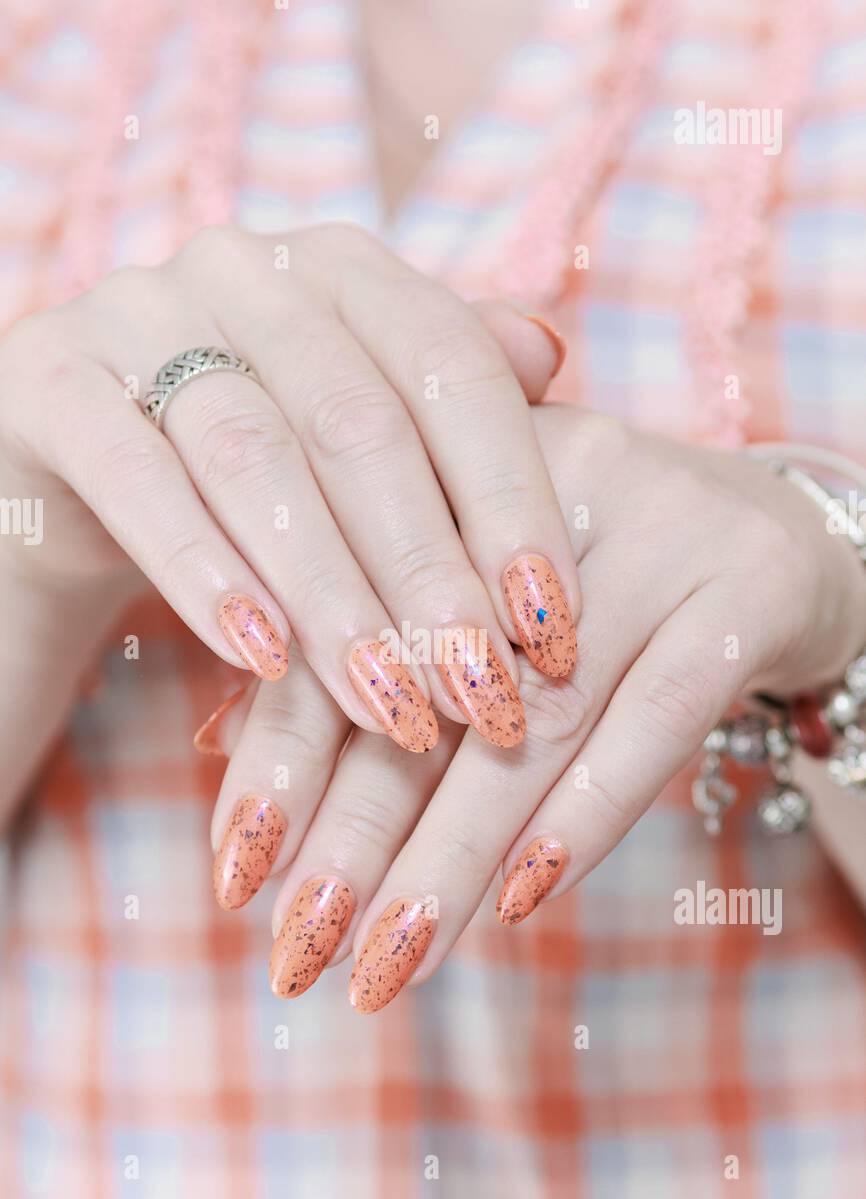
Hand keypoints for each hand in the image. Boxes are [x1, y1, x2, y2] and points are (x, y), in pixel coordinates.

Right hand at [0, 223, 576, 755]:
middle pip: (358, 423)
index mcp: (344, 269)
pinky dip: (204, 572)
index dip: (512, 499)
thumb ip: (445, 403)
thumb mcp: (356, 437)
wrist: (85, 476)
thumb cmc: (257, 467)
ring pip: (254, 456)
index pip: (452, 369)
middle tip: (477, 693)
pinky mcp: (49, 378)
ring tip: (389, 703)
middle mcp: (246, 268)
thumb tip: (555, 353)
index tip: (551, 625)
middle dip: (428, 574)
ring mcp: (139, 311)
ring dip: (331, 594)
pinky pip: (135, 476)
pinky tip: (262, 658)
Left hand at [258, 405, 865, 1009]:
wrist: (782, 536)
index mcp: (448, 465)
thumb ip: (356, 649)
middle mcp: (542, 482)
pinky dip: (585, 817)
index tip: (237, 873)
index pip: (345, 623)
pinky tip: (519, 902)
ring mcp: (655, 533)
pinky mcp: (744, 592)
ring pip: (534, 719)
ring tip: (389, 965)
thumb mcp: (470, 592)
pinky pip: (657, 719)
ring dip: (452, 855)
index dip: (284, 752)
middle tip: (298, 952)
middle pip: (431, 676)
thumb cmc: (593, 578)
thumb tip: (216, 744)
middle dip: (354, 831)